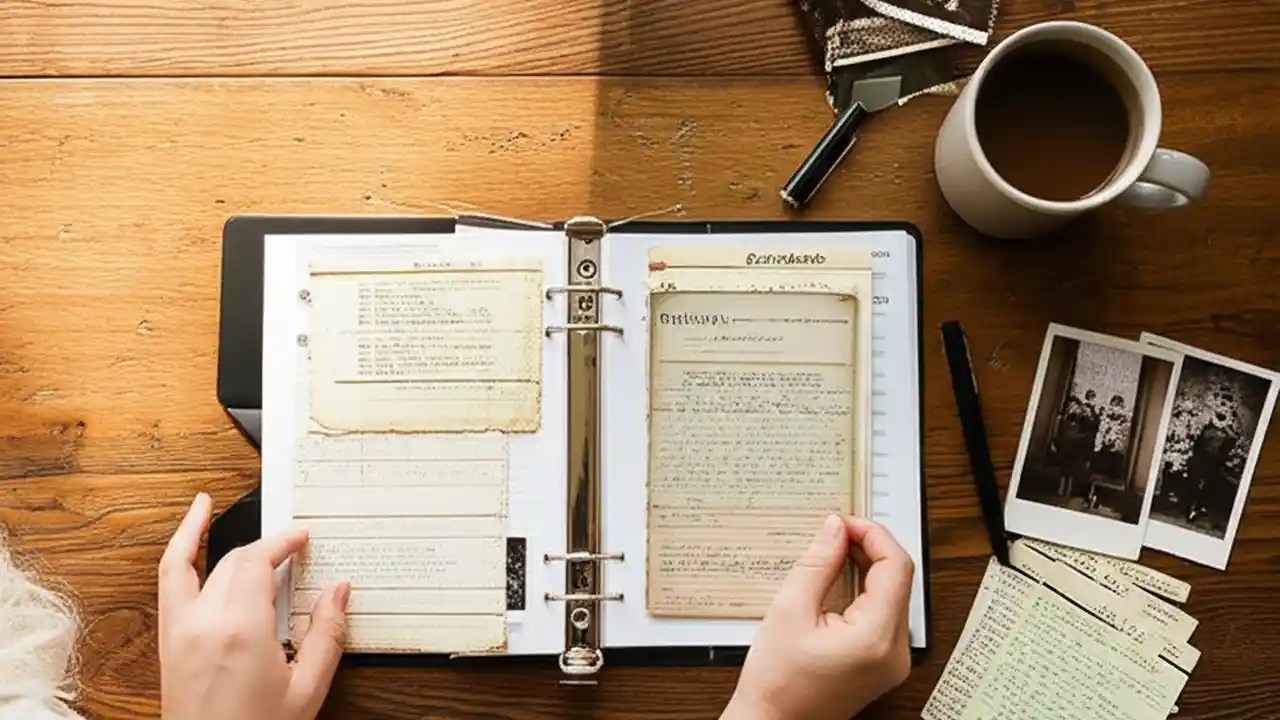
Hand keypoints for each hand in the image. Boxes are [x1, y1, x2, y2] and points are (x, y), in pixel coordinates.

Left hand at [158, 493, 350, 719]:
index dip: (281, 542)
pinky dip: (175, 551)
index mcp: (241, 629)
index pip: (256, 561)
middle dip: (263, 547)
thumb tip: (340, 593)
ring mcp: (180, 630)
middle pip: (233, 561)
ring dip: (204, 533)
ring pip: (194, 564)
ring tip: (207, 505)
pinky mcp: (169, 641)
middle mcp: (204, 622)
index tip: (301, 537)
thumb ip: (327, 636)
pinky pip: (168, 581)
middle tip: (290, 545)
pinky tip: (183, 534)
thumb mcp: (307, 689)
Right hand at [723, 515, 913, 719]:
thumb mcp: (789, 610)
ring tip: (832, 552)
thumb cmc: (776, 682)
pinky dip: (865, 590)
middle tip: (834, 533)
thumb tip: (835, 528)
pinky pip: (885, 613)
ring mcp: (893, 660)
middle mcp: (895, 651)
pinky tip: (839, 579)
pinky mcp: (883, 663)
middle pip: (898, 579)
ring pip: (893, 594)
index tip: (844, 522)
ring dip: (867, 567)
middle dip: (869, 548)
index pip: (895, 567)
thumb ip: (817, 563)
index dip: (872, 535)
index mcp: (876, 638)